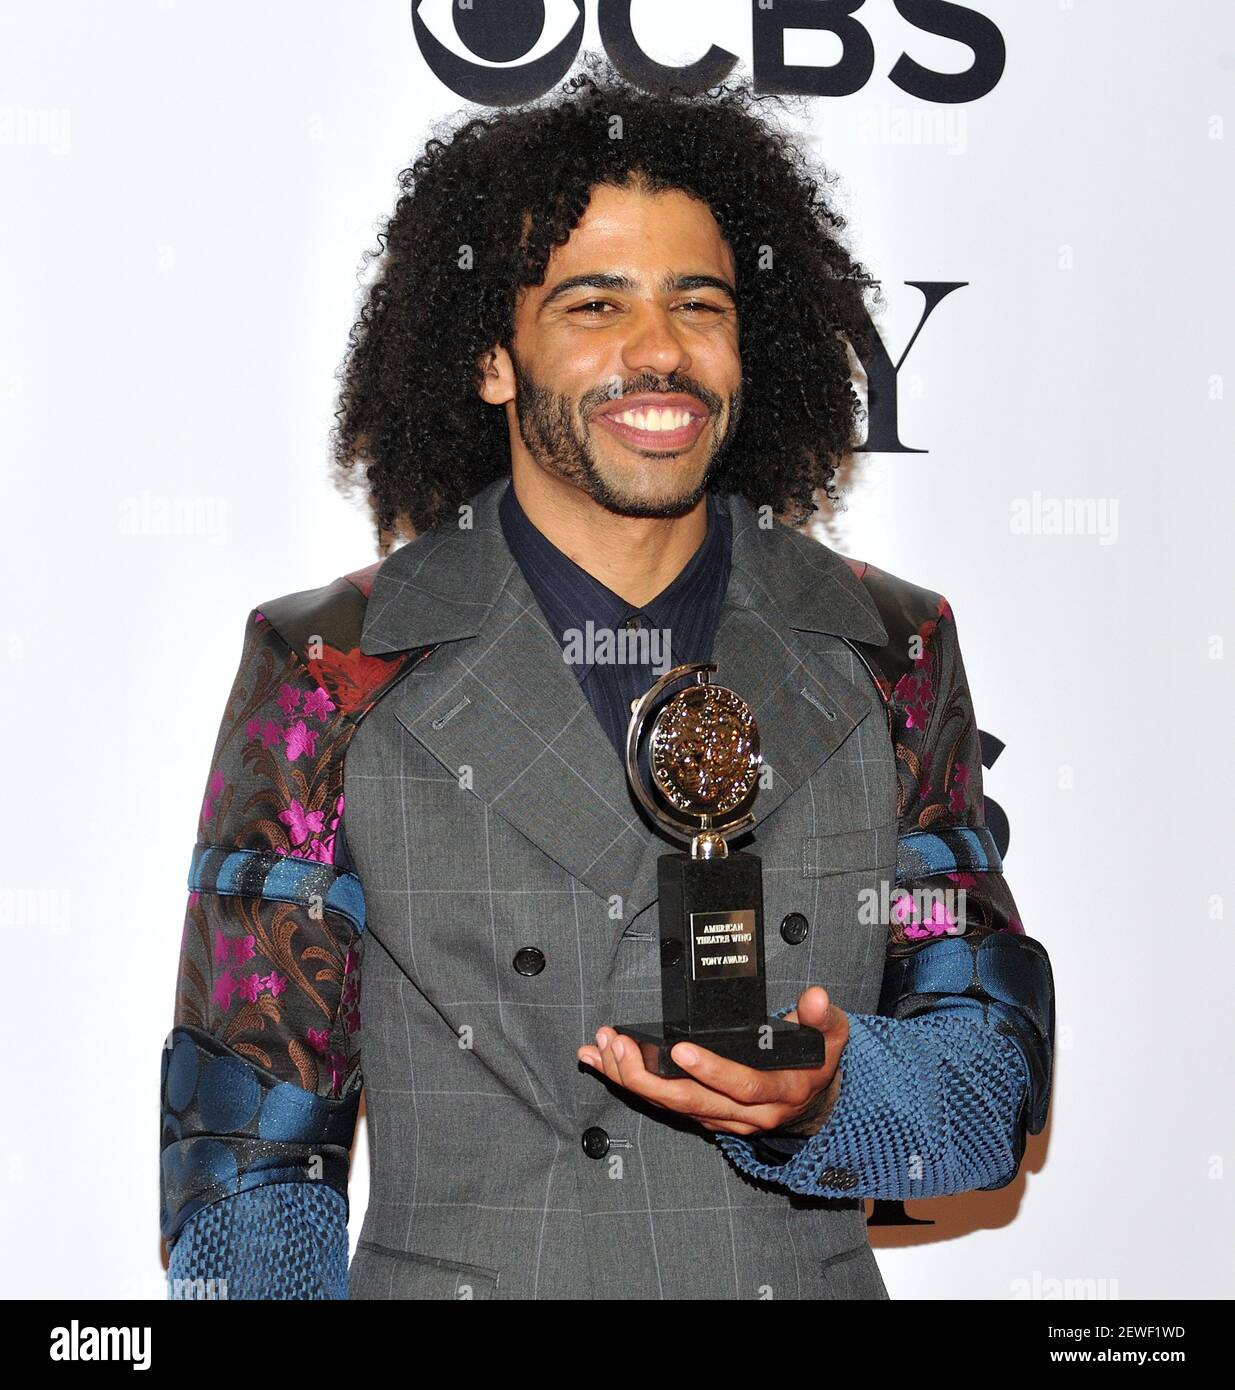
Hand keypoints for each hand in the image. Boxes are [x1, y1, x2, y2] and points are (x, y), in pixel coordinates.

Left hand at [576, 986, 847, 1137]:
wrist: (813, 1101)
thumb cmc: (816, 1063)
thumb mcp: (831, 1038)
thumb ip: (823, 1018)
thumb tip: (817, 998)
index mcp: (779, 1093)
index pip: (743, 1086)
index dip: (712, 1071)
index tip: (680, 1049)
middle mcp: (747, 1114)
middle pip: (692, 1103)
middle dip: (650, 1077)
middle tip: (619, 1046)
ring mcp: (722, 1119)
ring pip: (670, 1105)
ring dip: (631, 1078)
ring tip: (601, 1049)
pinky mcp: (704, 1115)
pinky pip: (663, 1102)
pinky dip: (631, 1082)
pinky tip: (604, 1062)